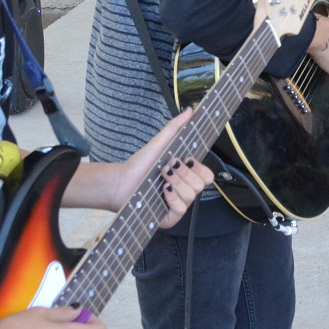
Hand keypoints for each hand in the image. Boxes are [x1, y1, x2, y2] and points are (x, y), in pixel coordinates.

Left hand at [115, 110, 214, 228]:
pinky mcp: (169, 218)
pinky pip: (181, 209)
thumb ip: (175, 127)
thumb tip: (190, 109)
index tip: (184, 159)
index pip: (207, 175)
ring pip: (192, 196)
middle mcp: (185, 191)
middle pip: (201, 185)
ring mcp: (178, 205)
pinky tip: (161, 192)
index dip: (198, 168)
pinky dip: (172, 199)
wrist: (120, 182)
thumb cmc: (140, 164)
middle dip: (183, 174)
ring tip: (161, 178)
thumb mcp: (160, 143)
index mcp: (186, 176)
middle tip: (166, 169)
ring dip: (175, 184)